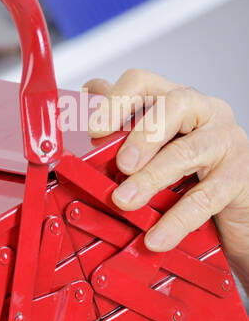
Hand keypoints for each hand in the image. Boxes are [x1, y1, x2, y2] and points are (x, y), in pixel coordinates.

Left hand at [83, 70, 248, 282]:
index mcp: (175, 105)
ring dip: (152, 177)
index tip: (95, 130)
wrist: (236, 214)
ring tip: (126, 201)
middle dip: (143, 134)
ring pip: (189, 150)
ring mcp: (225, 142)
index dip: (117, 101)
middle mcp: (204, 114)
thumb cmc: (193, 178)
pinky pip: (206, 197)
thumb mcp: (154, 156)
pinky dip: (177, 220)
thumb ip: (124, 133)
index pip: (144, 83)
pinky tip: (156, 237)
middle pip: (174, 104)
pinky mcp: (239, 177)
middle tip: (120, 165)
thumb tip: (87, 99)